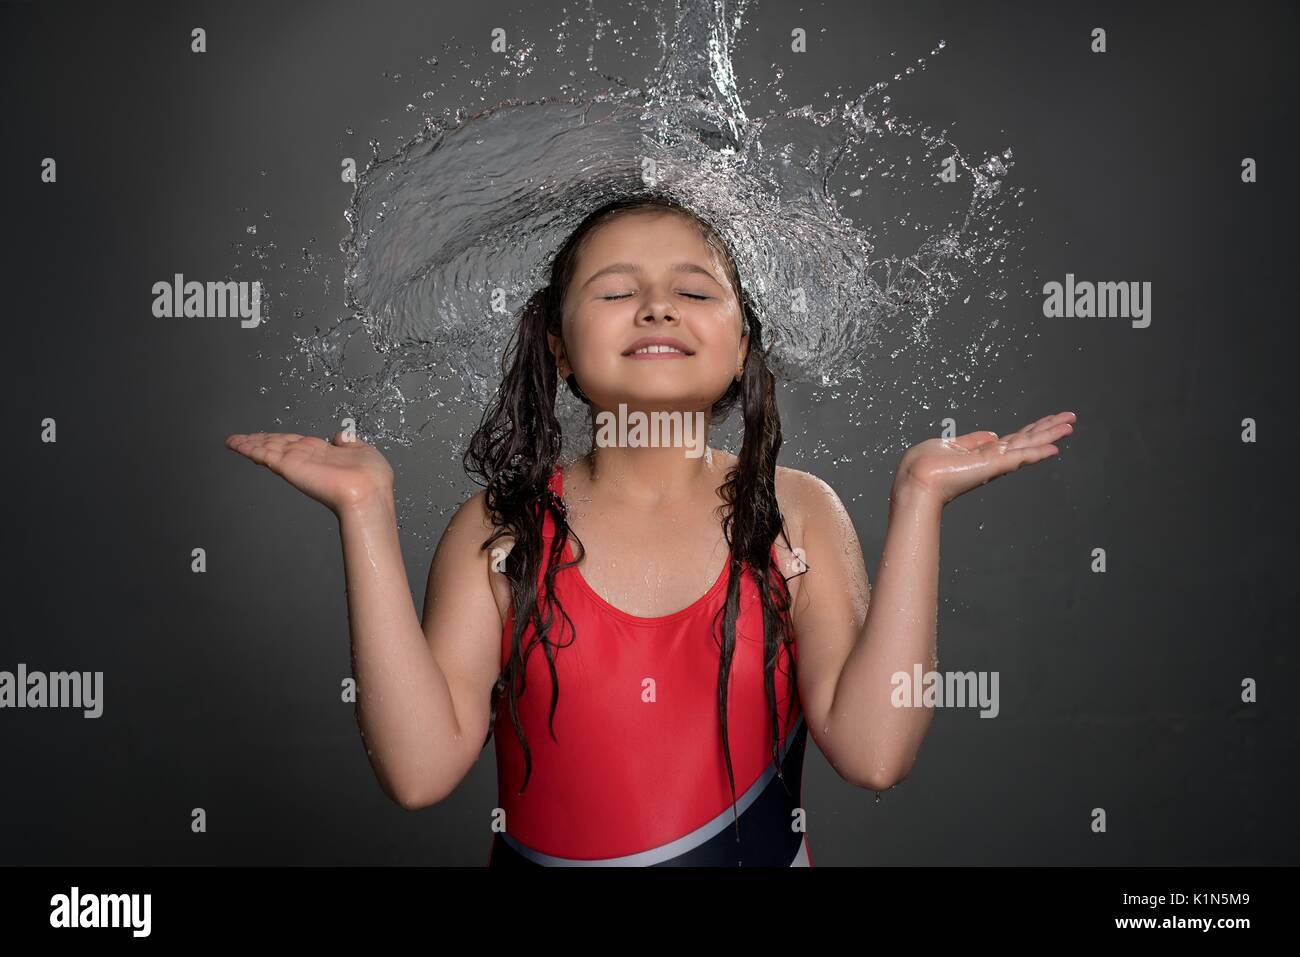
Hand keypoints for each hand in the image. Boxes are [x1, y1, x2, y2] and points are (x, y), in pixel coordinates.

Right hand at [224, 430, 394, 513]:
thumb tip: (340, 436)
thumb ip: (349, 443)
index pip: (296, 443)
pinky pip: (266, 454)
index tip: (267, 437)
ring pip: (268, 449)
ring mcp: (297, 462)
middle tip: (240, 439)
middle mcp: (308, 458)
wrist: (369, 494)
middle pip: (277, 445)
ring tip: (233, 441)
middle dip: (259, 441)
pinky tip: (238, 445)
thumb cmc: (372, 479)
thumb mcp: (364, 452)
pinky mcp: (290, 466)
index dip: (280, 439)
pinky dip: (250, 448)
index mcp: (324, 454)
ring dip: (250, 444)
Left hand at [894, 411, 1075, 505]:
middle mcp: (992, 460)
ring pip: (1028, 446)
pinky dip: (1036, 453)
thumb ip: (972, 441)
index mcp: (983, 455)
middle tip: (1071, 419)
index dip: (1034, 429)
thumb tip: (992, 434)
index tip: (1052, 420)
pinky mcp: (989, 467)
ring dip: (1050, 435)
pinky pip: (1017, 458)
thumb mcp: (950, 446)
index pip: (1015, 439)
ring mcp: (993, 464)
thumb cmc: (923, 467)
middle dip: (1049, 429)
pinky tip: (1054, 448)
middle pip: (1027, 441)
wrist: (913, 482)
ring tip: (1070, 425)